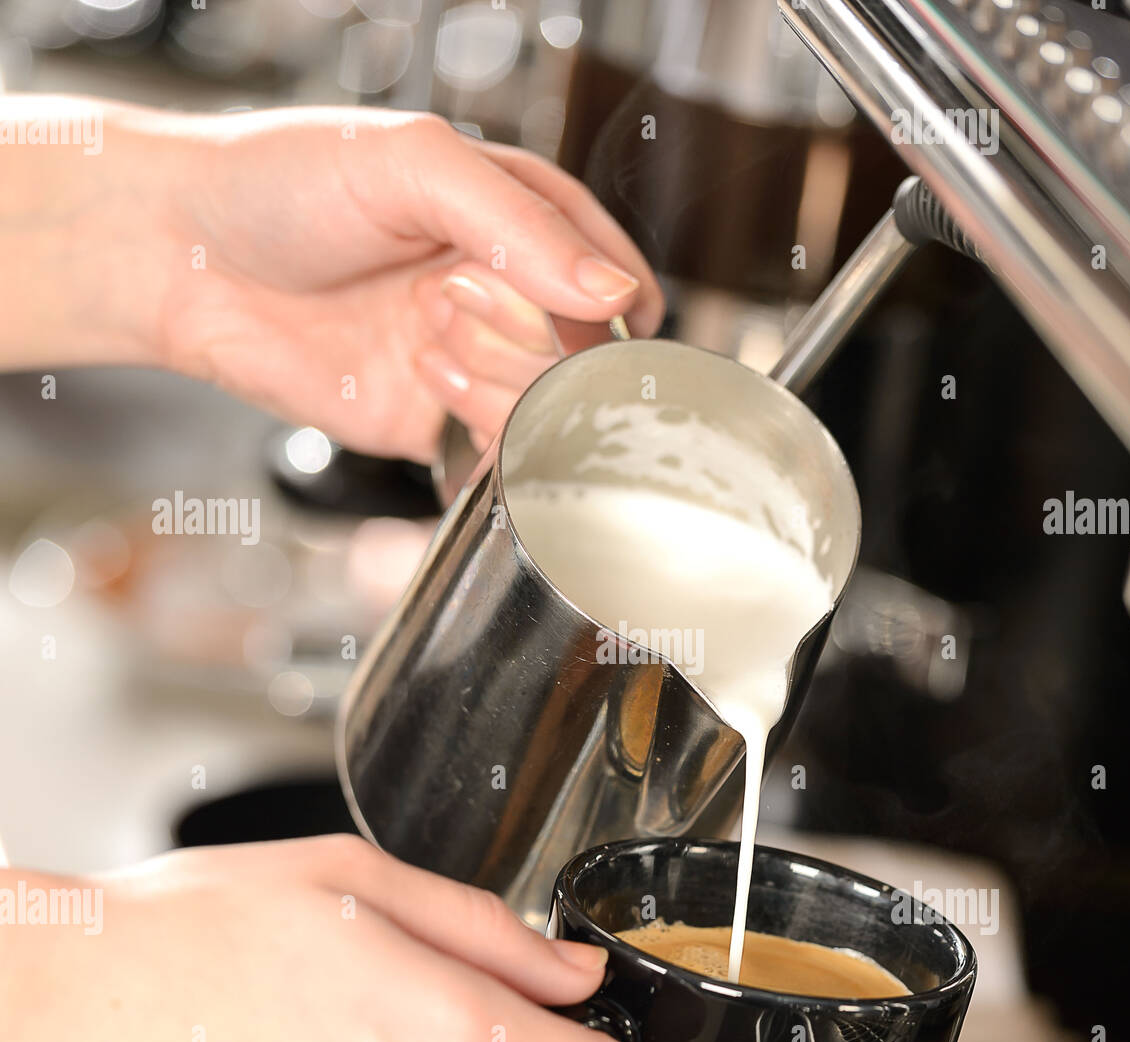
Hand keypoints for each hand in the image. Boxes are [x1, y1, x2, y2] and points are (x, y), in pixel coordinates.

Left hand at [0, 97, 662, 463]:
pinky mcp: (435, 424)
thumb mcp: (414, 163)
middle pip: (589, 360)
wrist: (181, 259)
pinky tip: (427, 382)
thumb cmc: (281, 183)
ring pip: (551, 413)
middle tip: (449, 301)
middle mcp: (508, 297)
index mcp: (523, 221)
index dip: (602, 306)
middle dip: (531, 339)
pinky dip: (483, 434)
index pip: (616, 281)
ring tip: (425, 337)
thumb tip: (614, 291)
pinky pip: (500, 457)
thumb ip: (521, 223)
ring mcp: (475, 364)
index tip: (563, 306)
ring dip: (497, 380)